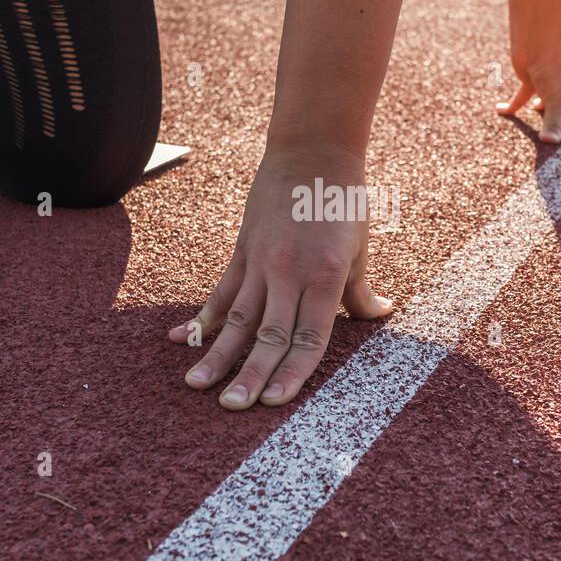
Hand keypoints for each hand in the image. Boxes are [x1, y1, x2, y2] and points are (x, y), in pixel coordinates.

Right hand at [167, 147, 392, 410]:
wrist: (313, 151)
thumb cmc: (344, 201)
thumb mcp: (361, 248)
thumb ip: (362, 292)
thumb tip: (380, 315)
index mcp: (325, 276)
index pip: (308, 337)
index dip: (293, 372)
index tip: (275, 402)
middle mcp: (290, 272)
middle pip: (267, 335)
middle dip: (249, 375)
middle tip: (231, 408)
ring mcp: (261, 262)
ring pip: (237, 318)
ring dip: (216, 354)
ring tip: (196, 385)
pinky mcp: (242, 250)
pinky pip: (221, 291)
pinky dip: (202, 317)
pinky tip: (180, 340)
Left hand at [496, 44, 560, 142]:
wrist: (534, 39)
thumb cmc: (553, 66)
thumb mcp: (555, 100)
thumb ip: (553, 124)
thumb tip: (549, 142)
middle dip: (560, 123)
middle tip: (553, 144)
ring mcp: (549, 81)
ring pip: (545, 104)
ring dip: (539, 115)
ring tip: (535, 134)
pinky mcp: (531, 79)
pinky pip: (523, 96)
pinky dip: (513, 105)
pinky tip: (500, 111)